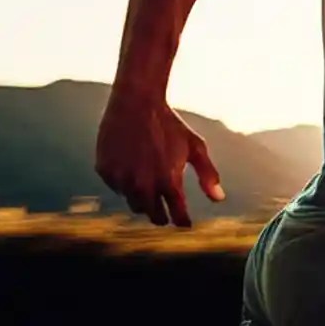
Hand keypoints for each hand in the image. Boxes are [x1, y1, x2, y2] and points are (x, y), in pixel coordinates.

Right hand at [94, 90, 223, 226]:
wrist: (136, 102)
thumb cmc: (170, 125)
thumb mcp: (195, 146)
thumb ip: (208, 174)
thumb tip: (219, 198)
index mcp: (169, 181)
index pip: (177, 215)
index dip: (181, 221)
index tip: (184, 223)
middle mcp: (143, 185)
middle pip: (153, 215)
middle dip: (161, 216)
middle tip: (166, 214)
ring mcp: (121, 179)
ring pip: (134, 203)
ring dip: (143, 200)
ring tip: (150, 188)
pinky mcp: (105, 171)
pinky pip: (117, 188)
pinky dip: (125, 184)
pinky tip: (132, 170)